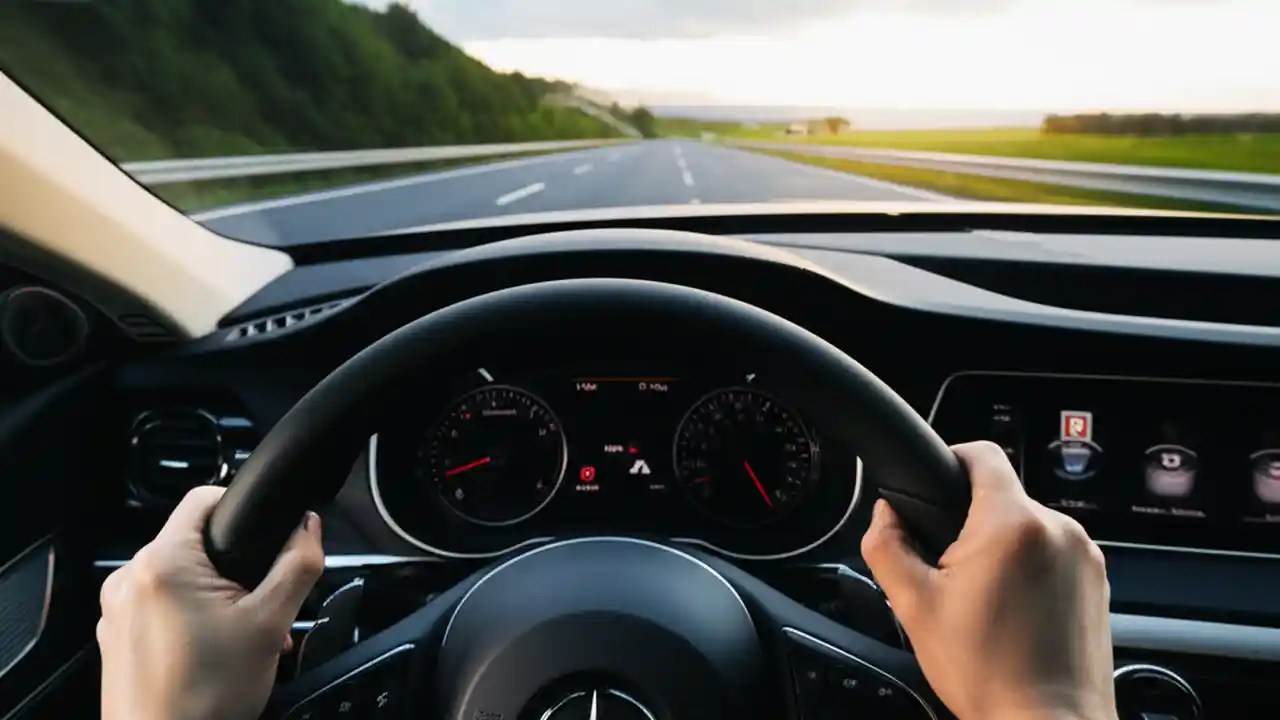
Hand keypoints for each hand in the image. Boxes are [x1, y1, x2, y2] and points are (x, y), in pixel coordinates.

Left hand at [98, 486, 323, 719]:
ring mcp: (116, 611)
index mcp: (161, 564)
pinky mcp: (115, 637)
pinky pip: (160, 608)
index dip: (242, 510)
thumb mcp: (271, 623)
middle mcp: (128, 580)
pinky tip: (215, 652)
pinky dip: (191, 619)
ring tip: (242, 637)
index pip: (204, 498)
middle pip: (194, 543)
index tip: (266, 539)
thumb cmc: (206, 698)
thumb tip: (308, 528)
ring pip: (179, 578)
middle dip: (235, 568)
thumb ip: (297, 565)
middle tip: (260, 608)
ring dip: (216, 596)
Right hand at [861, 441, 1115, 719]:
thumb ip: (887, 547)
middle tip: (950, 573)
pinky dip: (1030, 571)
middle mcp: (1058, 529)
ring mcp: (1084, 555)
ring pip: (1027, 527)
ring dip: (1002, 549)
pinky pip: (1053, 554)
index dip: (950, 459)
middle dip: (970, 524)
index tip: (934, 487)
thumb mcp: (913, 607)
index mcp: (1011, 524)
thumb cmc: (990, 673)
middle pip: (1001, 496)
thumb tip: (885, 516)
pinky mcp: (1097, 580)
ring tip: (985, 602)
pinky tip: (1014, 614)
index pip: (981, 454)